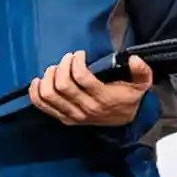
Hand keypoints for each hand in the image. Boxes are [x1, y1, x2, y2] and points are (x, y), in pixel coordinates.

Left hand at [29, 50, 152, 126]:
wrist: (125, 123)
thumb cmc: (129, 98)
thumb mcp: (142, 84)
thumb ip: (142, 71)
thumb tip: (134, 59)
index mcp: (104, 98)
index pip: (82, 78)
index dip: (76, 62)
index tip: (80, 54)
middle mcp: (87, 109)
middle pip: (62, 85)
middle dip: (61, 66)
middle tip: (67, 58)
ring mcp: (73, 116)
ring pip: (50, 95)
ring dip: (48, 76)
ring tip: (55, 68)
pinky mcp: (64, 119)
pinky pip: (42, 106)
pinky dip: (35, 92)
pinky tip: (38, 80)